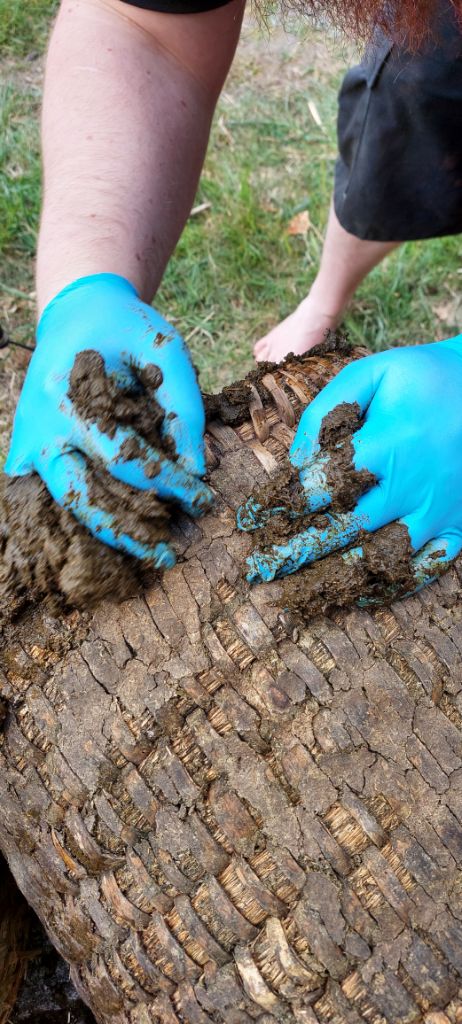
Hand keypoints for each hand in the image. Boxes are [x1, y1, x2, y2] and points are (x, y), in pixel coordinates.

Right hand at [5, 274, 212, 566]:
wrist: (76, 312)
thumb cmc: (125, 329)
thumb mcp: (164, 349)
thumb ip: (184, 406)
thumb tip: (199, 469)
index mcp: (69, 397)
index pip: (126, 460)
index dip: (170, 484)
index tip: (204, 499)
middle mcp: (40, 428)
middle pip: (82, 498)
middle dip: (129, 531)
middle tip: (169, 555)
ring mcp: (26, 443)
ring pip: (63, 505)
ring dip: (106, 534)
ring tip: (148, 553)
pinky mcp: (24, 452)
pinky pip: (49, 497)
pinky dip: (79, 519)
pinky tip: (115, 538)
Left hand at [238, 338, 461, 600]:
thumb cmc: (425, 378)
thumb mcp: (373, 373)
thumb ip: (326, 410)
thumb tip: (296, 459)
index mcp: (387, 444)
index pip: (323, 486)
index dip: (285, 506)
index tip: (256, 522)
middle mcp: (412, 485)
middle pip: (345, 530)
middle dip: (300, 551)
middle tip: (263, 569)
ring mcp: (438, 511)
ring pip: (382, 558)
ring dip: (339, 578)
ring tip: (300, 593)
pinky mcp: (460, 526)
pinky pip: (426, 568)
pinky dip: (394, 587)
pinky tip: (361, 596)